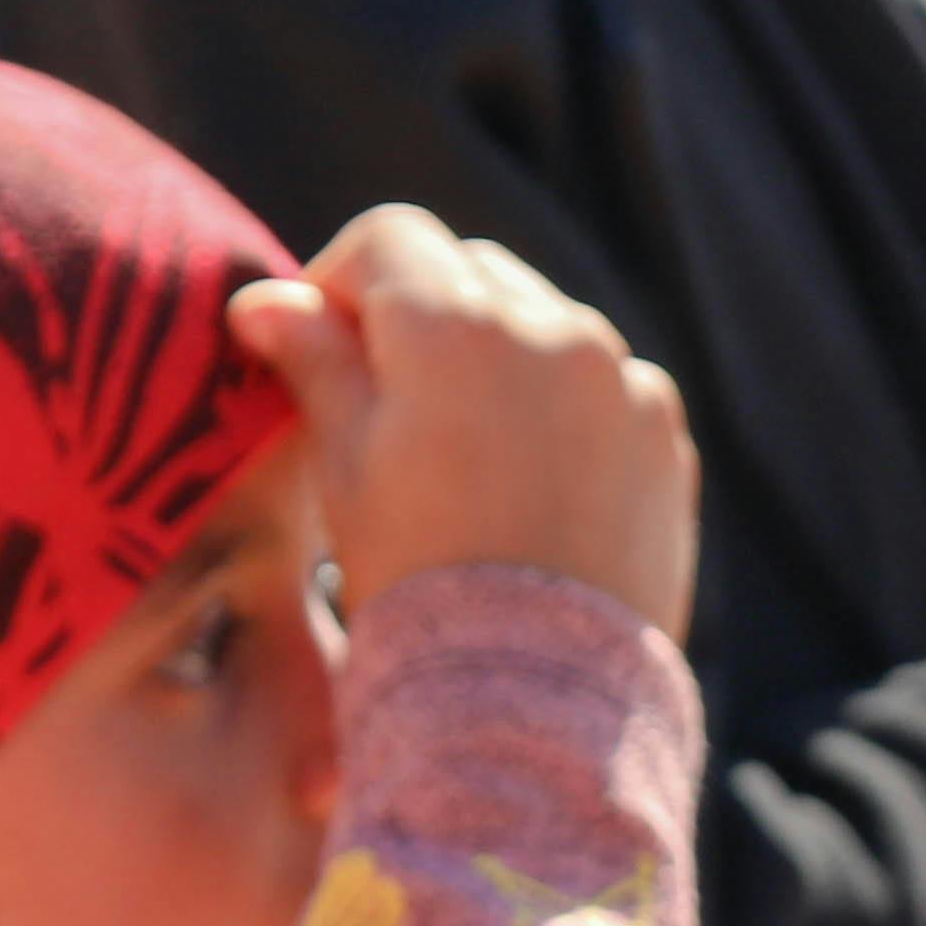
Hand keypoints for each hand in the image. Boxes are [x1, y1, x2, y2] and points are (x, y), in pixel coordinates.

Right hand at [228, 203, 696, 639]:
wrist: (531, 688)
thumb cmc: (414, 570)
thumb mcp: (342, 463)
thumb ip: (312, 361)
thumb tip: (263, 298)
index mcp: (456, 322)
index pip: (389, 238)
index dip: (342, 280)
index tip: (322, 345)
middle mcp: (551, 324)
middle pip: (469, 269)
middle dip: (423, 313)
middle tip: (389, 404)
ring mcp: (620, 376)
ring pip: (541, 320)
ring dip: (497, 354)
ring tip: (466, 452)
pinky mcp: (663, 430)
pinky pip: (603, 380)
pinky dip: (564, 403)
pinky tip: (532, 480)